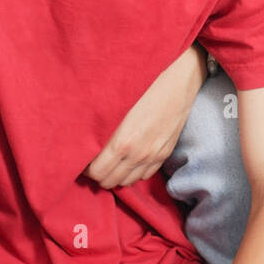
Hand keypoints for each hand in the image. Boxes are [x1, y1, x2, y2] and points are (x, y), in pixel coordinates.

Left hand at [83, 45, 206, 188]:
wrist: (180, 82)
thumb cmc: (145, 85)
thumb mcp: (117, 103)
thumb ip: (102, 126)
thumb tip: (85, 139)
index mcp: (123, 142)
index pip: (97, 172)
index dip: (86, 169)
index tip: (83, 159)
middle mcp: (139, 154)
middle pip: (110, 181)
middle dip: (99, 174)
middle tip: (93, 162)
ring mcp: (153, 156)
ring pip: (127, 181)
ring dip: (116, 175)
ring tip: (110, 162)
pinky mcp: (165, 153)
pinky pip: (145, 175)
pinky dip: (134, 172)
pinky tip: (129, 160)